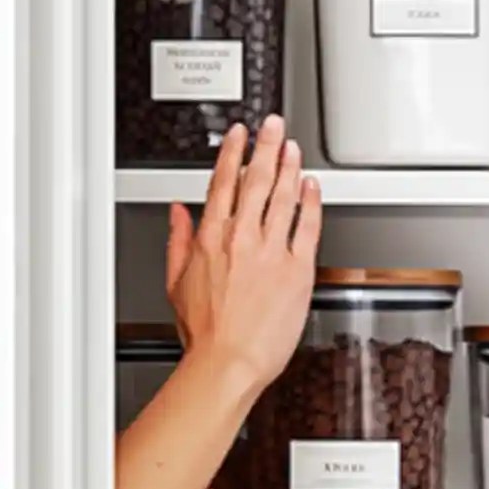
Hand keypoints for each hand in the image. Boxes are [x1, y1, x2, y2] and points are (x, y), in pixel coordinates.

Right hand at [165, 115, 321, 385]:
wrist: (228, 362)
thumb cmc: (205, 333)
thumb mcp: (176, 283)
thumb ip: (178, 241)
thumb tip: (176, 213)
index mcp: (211, 240)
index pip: (223, 183)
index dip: (234, 153)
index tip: (242, 134)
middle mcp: (242, 240)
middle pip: (258, 180)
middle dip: (268, 146)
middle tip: (275, 125)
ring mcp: (272, 253)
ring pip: (284, 197)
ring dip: (291, 168)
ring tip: (294, 148)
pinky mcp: (297, 270)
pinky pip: (308, 227)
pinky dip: (311, 203)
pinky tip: (313, 187)